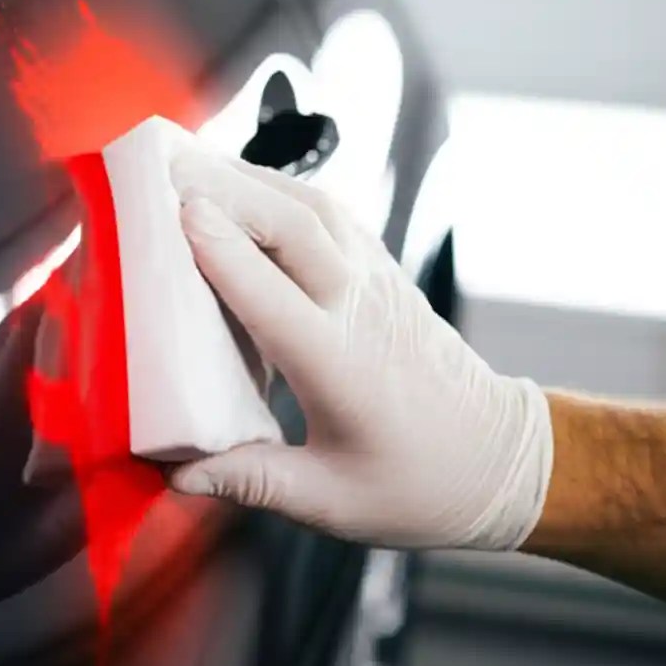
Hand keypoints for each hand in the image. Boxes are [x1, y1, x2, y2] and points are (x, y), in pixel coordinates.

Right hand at [166, 151, 552, 549]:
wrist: (499, 460)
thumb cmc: (418, 485)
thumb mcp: (329, 502)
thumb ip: (252, 481)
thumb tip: (178, 475)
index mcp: (339, 366)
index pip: (272, 294)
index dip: (223, 250)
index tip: (177, 212)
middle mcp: (360, 309)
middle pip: (292, 227)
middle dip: (227, 188)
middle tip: (165, 164)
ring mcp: (378, 283)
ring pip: (314, 207)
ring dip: (254, 179)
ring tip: (196, 164)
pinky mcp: (385, 274)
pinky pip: (333, 215)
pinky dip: (285, 192)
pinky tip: (252, 188)